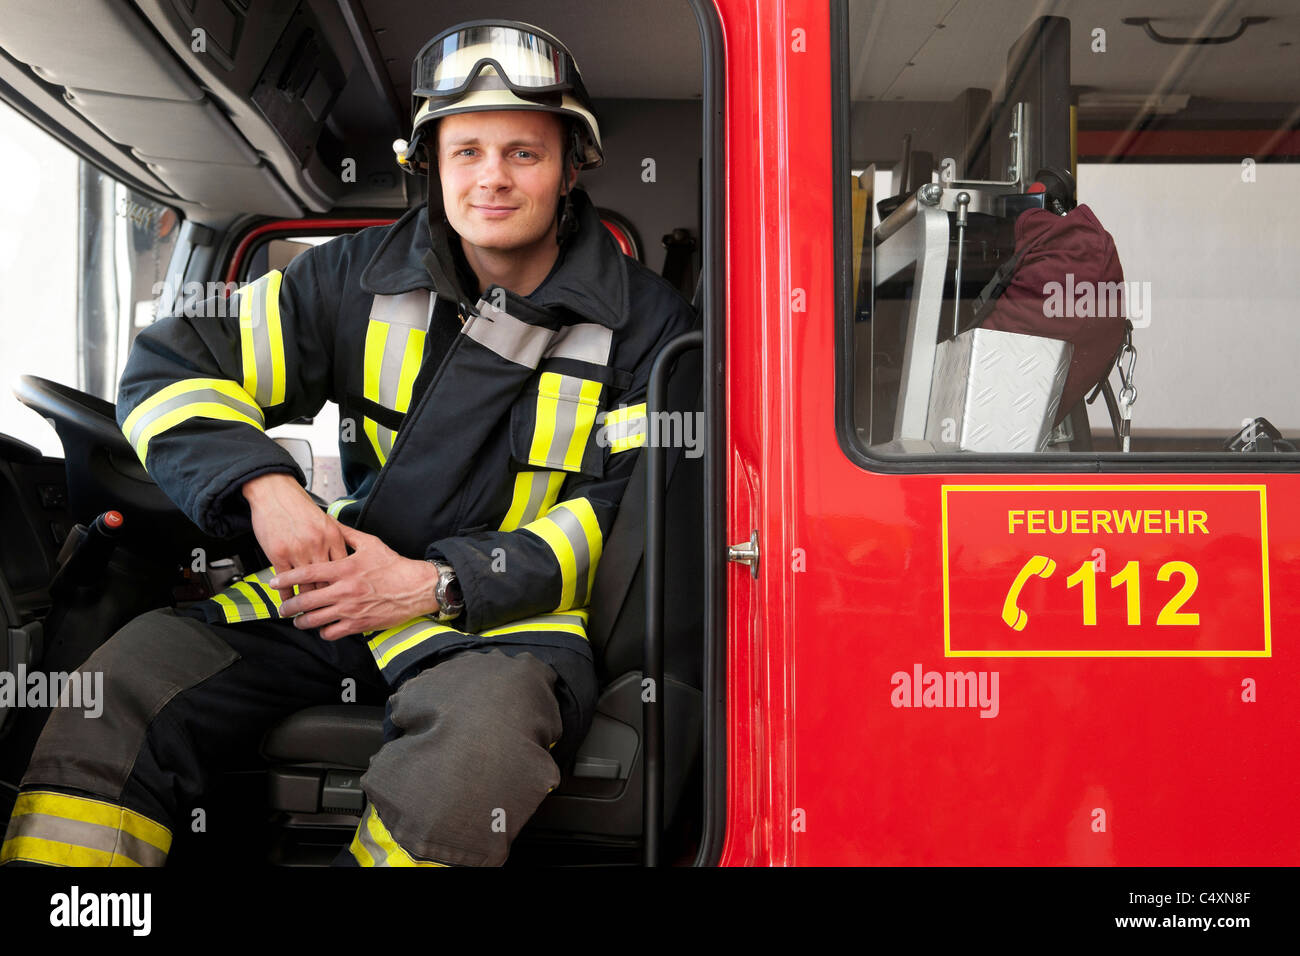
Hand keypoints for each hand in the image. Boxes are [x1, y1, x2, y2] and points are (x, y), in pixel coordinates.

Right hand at [242, 473, 348, 602]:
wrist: (275, 492)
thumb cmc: (299, 506)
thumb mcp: (325, 520)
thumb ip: (336, 539)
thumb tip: (344, 559)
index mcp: (333, 536)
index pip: (343, 569)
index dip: (344, 586)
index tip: (347, 599)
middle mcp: (318, 545)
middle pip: (327, 580)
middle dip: (328, 600)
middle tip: (329, 613)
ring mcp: (298, 551)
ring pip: (306, 585)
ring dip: (307, 603)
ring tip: (307, 614)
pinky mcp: (279, 554)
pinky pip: (285, 581)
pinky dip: (287, 594)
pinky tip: (287, 601)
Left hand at [271, 522, 441, 640]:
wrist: (416, 587)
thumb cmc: (394, 566)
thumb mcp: (370, 543)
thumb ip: (346, 535)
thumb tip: (330, 522)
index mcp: (345, 568)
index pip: (307, 573)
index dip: (286, 578)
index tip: (274, 581)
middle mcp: (344, 590)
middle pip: (305, 600)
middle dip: (288, 606)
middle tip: (282, 607)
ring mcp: (351, 609)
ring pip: (315, 620)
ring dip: (301, 621)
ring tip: (298, 620)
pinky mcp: (359, 624)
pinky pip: (331, 632)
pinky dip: (323, 631)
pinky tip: (322, 627)